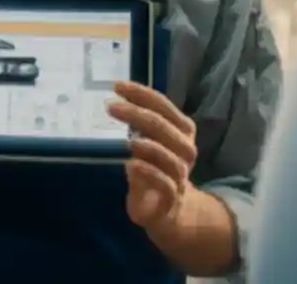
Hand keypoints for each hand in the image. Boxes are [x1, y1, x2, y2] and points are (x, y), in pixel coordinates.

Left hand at [107, 81, 197, 230]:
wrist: (168, 210)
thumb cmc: (155, 168)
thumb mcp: (148, 143)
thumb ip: (139, 123)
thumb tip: (116, 98)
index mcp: (182, 131)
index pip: (164, 106)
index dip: (142, 94)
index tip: (117, 86)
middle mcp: (185, 150)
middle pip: (165, 128)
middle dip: (138, 115)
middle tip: (111, 107)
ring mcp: (180, 174)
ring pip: (170, 157)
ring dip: (149, 146)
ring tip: (128, 140)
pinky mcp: (171, 198)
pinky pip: (165, 183)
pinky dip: (149, 173)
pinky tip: (131, 165)